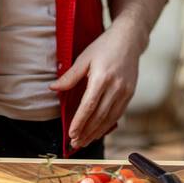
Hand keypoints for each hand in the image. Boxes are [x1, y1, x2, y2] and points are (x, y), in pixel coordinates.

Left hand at [50, 19, 144, 149]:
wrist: (129, 39)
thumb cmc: (104, 46)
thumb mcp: (84, 57)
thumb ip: (70, 76)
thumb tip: (53, 88)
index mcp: (102, 77)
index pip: (89, 106)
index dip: (80, 122)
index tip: (71, 134)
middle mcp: (116, 87)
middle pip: (99, 116)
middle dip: (86, 132)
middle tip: (75, 143)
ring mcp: (125, 91)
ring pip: (110, 118)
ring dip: (97, 132)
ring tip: (85, 142)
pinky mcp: (130, 93)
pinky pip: (118, 114)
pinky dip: (108, 125)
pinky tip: (99, 131)